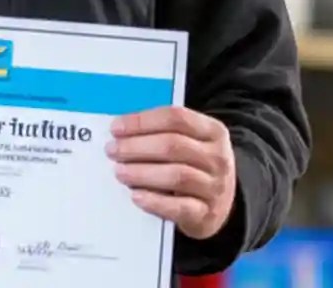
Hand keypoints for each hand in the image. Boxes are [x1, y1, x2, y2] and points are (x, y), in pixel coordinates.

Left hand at [105, 106, 235, 239]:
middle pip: (173, 145)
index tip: (116, 128)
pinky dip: (155, 201)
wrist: (220, 204)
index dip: (142, 121)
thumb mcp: (190, 142)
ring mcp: (214, 187)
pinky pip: (179, 207)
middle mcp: (217, 157)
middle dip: (137, 146)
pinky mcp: (206, 213)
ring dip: (142, 172)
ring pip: (176, 175)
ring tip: (119, 171)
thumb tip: (120, 131)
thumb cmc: (194, 166)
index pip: (176, 118)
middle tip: (112, 150)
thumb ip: (161, 133)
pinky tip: (136, 196)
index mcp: (213, 132)